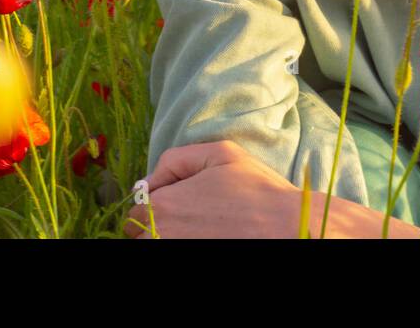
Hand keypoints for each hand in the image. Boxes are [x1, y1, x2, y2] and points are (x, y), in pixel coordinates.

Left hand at [122, 141, 305, 237]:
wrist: (286, 227)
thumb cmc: (256, 190)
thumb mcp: (220, 153)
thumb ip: (175, 159)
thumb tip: (150, 180)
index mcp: (163, 204)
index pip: (133, 212)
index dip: (151, 204)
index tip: (175, 202)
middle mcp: (161, 235)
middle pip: (138, 235)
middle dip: (154, 225)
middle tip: (187, 219)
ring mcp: (175, 252)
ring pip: (154, 246)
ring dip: (166, 238)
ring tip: (198, 230)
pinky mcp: (192, 264)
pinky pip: (172, 255)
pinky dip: (184, 246)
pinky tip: (205, 238)